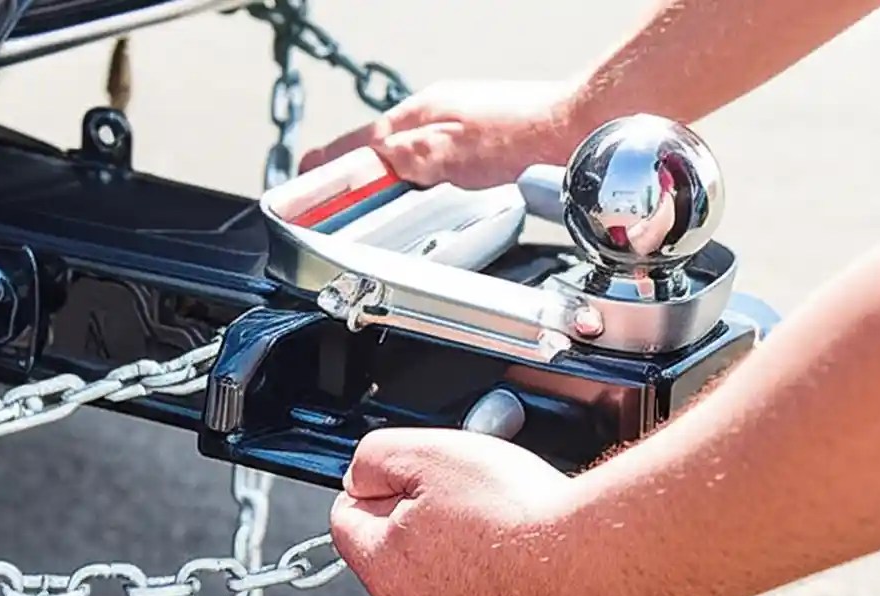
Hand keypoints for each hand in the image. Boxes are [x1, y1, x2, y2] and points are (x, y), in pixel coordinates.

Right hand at [299, 80, 579, 189]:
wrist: (577, 124)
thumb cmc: (525, 137)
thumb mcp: (457, 154)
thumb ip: (410, 158)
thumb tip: (372, 163)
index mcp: (419, 114)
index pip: (357, 142)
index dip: (326, 165)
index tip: (302, 179)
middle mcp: (433, 113)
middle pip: (374, 144)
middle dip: (347, 169)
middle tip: (326, 194)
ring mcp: (453, 122)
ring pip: (401, 150)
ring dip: (379, 172)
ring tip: (364, 197)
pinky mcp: (473, 135)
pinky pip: (426, 155)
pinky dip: (410, 172)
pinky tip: (419, 188)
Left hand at [329, 427, 635, 595]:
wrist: (596, 562)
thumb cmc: (520, 512)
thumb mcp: (429, 452)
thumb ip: (375, 458)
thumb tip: (362, 474)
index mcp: (385, 569)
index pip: (348, 518)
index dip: (381, 484)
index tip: (414, 475)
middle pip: (399, 554)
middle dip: (426, 520)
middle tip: (469, 494)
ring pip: (448, 584)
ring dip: (467, 554)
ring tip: (507, 525)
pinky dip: (505, 584)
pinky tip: (530, 558)